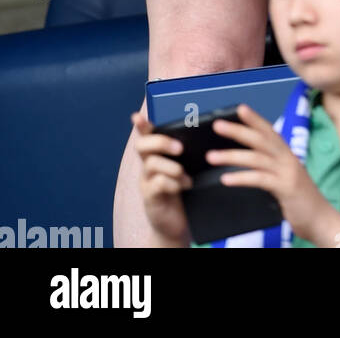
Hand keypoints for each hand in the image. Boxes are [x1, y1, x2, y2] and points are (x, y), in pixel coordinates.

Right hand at [131, 111, 191, 246]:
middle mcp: (146, 166)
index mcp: (156, 156)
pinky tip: (183, 186)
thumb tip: (203, 135)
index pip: (145, 136)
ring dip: (172, 167)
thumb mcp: (184, 169)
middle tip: (180, 148)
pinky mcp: (150, 198)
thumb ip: (186, 154)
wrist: (175, 223)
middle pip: (142, 146)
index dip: (141, 126)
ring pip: (151, 164)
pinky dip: (172, 183)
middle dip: (161, 142)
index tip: (136, 116)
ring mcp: (146, 182)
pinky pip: (157, 184)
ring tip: (185, 175)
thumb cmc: (182, 191)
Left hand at [208, 105, 339, 246]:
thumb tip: (246, 164)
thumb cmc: (300, 201)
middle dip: (238, 131)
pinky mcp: (286, 188)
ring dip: (232, 156)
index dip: (255, 119)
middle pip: (260, 140)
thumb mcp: (285, 179)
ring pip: (256, 158)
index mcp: (287, 155)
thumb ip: (270, 170)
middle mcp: (288, 159)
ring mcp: (288, 172)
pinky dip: (242, 178)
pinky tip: (226, 180)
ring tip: (211, 156)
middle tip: (218, 125)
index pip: (269, 131)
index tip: (240, 108)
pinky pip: (260, 180)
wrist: (321, 219)